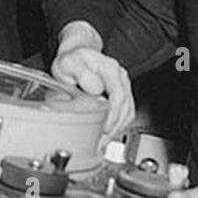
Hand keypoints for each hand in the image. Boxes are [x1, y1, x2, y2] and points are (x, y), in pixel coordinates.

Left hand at [50, 21, 134, 139]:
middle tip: (102, 142)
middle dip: (115, 127)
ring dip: (118, 128)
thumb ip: (81, 73)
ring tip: (104, 141)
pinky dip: (119, 125)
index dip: (113, 115)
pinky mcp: (122, 93)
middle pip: (126, 107)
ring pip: (128, 111)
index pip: (119, 96)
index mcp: (110, 69)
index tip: (105, 129)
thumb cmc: (71, 61)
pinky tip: (108, 133)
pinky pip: (126, 112)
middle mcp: (120, 76)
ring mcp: (123, 85)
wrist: (76, 56)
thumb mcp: (69, 63)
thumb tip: (96, 87)